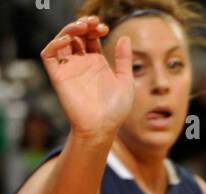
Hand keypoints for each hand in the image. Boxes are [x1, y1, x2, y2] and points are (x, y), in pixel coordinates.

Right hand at [40, 18, 133, 139]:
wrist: (101, 128)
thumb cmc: (115, 111)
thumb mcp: (125, 82)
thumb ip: (124, 60)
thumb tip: (125, 37)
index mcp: (96, 63)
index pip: (90, 37)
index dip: (94, 28)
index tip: (104, 28)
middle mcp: (81, 64)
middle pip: (76, 35)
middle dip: (83, 25)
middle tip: (92, 22)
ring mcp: (69, 68)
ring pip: (62, 40)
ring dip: (69, 29)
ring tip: (82, 26)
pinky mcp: (58, 76)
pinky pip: (49, 54)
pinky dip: (55, 43)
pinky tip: (68, 40)